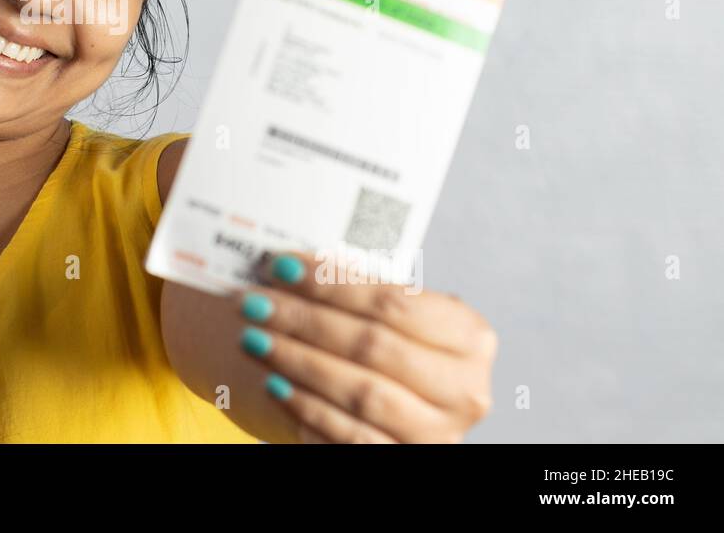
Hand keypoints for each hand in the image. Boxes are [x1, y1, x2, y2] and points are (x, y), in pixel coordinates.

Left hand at [232, 249, 496, 442]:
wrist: (409, 407)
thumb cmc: (395, 346)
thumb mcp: (394, 313)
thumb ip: (357, 289)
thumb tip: (288, 265)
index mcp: (469, 335)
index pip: (394, 301)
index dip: (331, 283)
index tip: (281, 265)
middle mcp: (464, 388)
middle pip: (373, 346)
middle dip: (305, 320)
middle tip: (254, 302)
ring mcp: (438, 432)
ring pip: (361, 393)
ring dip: (298, 362)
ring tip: (254, 338)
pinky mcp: (406, 460)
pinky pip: (350, 436)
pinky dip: (308, 408)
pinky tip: (275, 383)